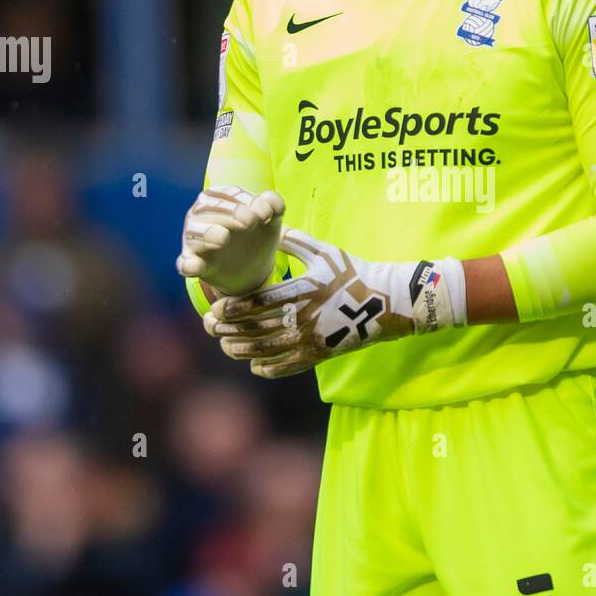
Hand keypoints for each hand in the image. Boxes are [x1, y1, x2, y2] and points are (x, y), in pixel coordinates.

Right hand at [176, 185, 284, 294]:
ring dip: (207, 233)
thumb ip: (274, 207)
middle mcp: (200, 215)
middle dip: (231, 213)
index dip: (247, 200)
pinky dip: (189, 264)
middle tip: (251, 221)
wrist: (250, 270)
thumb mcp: (270, 222)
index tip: (266, 214)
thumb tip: (272, 204)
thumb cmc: (256, 237)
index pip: (229, 194)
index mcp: (219, 199)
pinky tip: (196, 266)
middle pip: (210, 208)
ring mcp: (193, 239)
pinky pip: (184, 263)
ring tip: (223, 238)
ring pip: (194, 232)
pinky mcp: (191, 263)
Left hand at [204, 228, 465, 377]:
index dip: (236, 307)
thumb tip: (270, 227)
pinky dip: (268, 368)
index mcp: (304, 290)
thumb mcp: (325, 251)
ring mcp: (313, 339)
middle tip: (210, 326)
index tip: (217, 307)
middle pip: (258, 327)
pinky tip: (254, 365)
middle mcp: (305, 317)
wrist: (386, 303)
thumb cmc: (353, 272)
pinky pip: (288, 366)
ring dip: (242, 349)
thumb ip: (295, 241)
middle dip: (230, 328)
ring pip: (268, 349)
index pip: (261, 301)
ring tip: (225, 346)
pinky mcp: (321, 355)